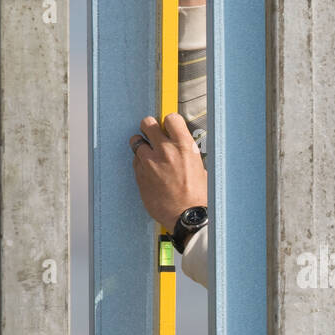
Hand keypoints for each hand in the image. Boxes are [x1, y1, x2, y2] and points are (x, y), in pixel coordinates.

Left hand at [129, 113, 207, 233]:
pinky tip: (148, 171)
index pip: (171, 118)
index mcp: (184, 146)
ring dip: (141, 145)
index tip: (168, 126)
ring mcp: (149, 162)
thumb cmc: (197, 196)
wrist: (186, 216)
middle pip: (148, 123)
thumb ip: (186, 154)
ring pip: (136, 141)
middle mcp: (165, 150)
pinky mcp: (140, 175)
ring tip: (148, 153)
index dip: (168, 122)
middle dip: (149, 127)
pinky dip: (140, 163)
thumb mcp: (200, 168)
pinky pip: (135, 161)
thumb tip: (181, 148)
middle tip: (151, 133)